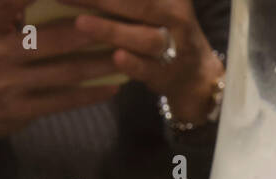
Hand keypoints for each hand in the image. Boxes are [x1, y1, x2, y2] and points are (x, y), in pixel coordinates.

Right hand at [0, 0, 120, 144]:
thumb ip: (0, 15)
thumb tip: (31, 3)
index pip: (18, 1)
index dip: (60, 0)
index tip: (91, 1)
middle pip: (56, 37)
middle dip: (94, 31)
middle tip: (123, 24)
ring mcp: (8, 84)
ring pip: (66, 71)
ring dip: (101, 63)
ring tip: (127, 54)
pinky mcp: (18, 111)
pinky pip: (62, 101)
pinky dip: (90, 93)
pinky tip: (112, 87)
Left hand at [66, 0, 224, 124]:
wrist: (196, 74)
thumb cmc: (161, 29)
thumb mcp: (152, 6)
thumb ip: (127, 1)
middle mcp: (175, 17)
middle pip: (141, 4)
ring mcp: (175, 47)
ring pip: (145, 38)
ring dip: (112, 30)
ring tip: (80, 23)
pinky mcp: (168, 74)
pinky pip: (149, 69)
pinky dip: (133, 64)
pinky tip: (116, 57)